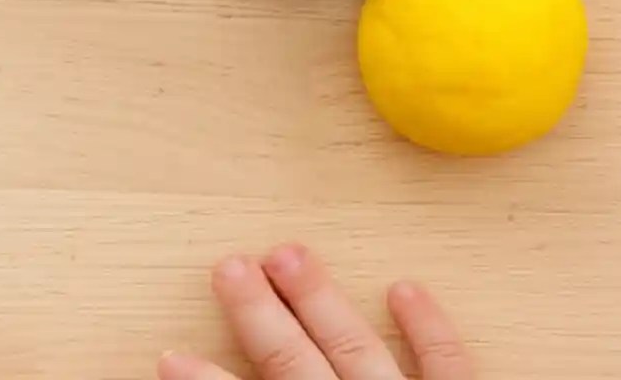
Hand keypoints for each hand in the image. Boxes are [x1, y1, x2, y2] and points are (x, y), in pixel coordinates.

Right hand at [159, 244, 472, 379]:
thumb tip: (216, 375)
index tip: (169, 355)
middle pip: (294, 364)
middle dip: (258, 312)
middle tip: (228, 267)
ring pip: (356, 351)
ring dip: (319, 301)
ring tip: (288, 253)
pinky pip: (450, 368)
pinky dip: (428, 329)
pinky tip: (403, 288)